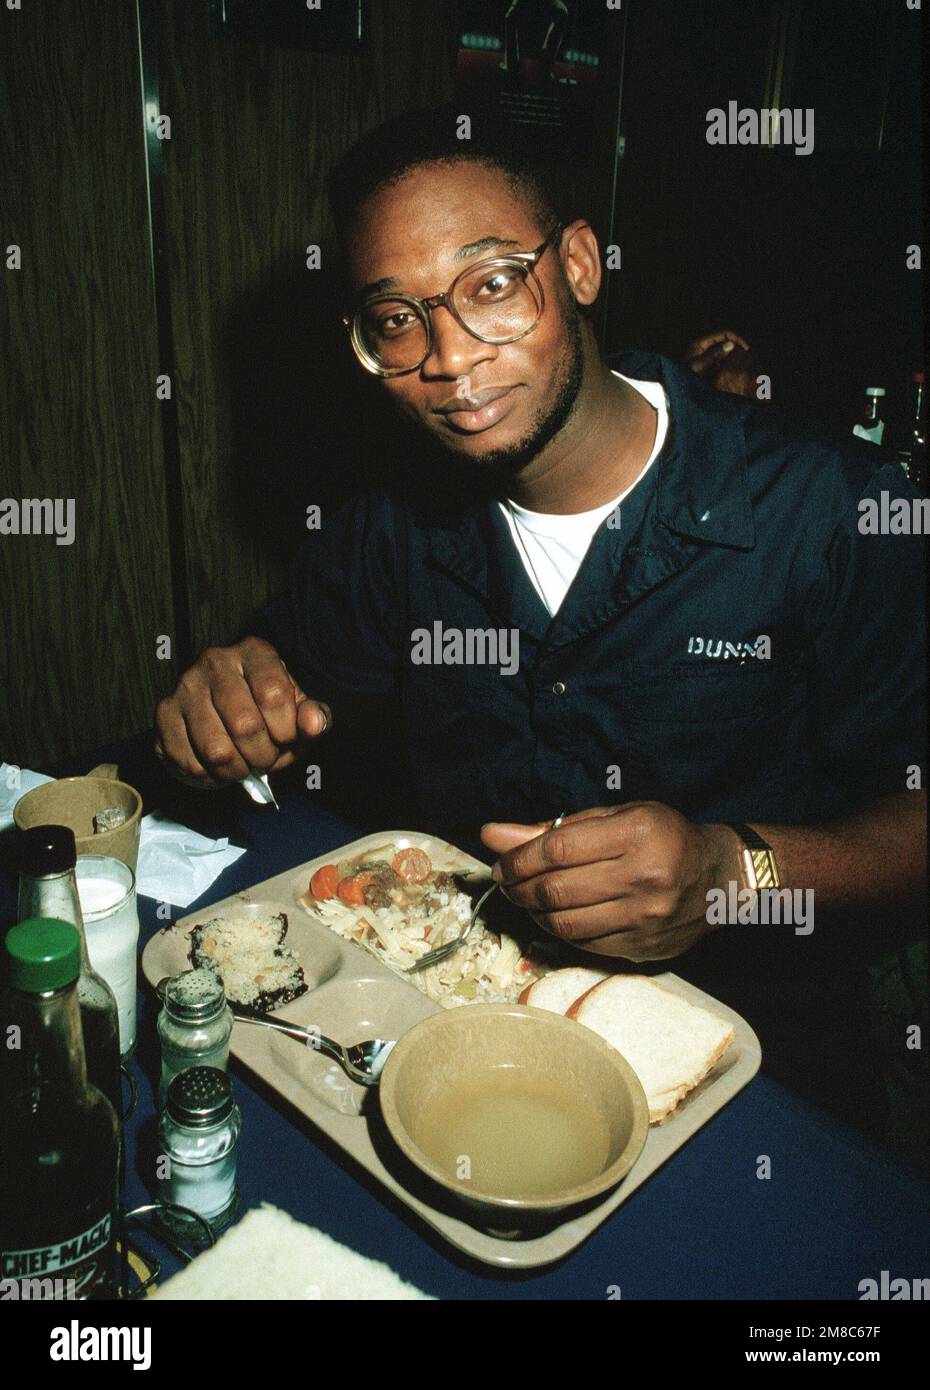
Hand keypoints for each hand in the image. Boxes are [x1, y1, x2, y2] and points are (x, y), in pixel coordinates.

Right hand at [154, 636, 330, 788]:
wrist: (223, 711)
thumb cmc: (268, 710)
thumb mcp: (298, 710)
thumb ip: (313, 717)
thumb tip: (315, 724)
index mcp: (254, 652)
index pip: (273, 695)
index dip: (286, 730)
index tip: (286, 739)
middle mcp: (215, 661)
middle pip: (244, 725)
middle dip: (262, 756)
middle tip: (265, 760)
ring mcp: (185, 685)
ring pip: (215, 750)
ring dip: (236, 771)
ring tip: (244, 767)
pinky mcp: (164, 712)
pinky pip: (188, 761)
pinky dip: (209, 777)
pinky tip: (218, 769)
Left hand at [480, 804, 738, 961]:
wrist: (720, 879)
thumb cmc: (662, 837)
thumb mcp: (614, 818)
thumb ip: (553, 828)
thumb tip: (491, 835)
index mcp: (638, 832)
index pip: (558, 849)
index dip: (519, 858)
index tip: (501, 862)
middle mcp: (645, 876)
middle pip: (557, 890)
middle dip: (519, 887)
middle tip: (507, 881)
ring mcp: (645, 917)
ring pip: (565, 924)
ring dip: (533, 912)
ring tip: (528, 898)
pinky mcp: (643, 947)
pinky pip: (584, 945)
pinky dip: (560, 931)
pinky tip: (555, 916)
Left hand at [683, 329, 759, 398]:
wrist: (669, 392)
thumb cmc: (680, 378)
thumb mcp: (697, 366)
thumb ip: (713, 355)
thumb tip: (730, 345)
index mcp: (699, 344)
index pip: (724, 333)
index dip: (737, 339)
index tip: (746, 350)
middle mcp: (702, 348)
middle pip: (725, 342)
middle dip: (737, 349)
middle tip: (747, 360)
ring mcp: (703, 358)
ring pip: (723, 354)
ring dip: (732, 359)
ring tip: (742, 368)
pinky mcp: (705, 369)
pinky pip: (719, 364)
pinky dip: (726, 367)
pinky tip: (732, 375)